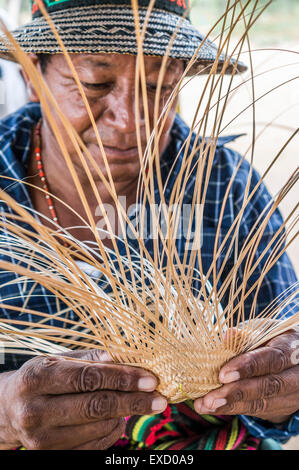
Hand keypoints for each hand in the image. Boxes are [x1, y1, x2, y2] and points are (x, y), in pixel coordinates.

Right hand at [0, 350, 166, 449]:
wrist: (9, 410)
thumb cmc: (41, 378)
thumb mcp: (56, 360)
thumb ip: (88, 359)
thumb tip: (119, 358)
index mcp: (37, 378)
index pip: (87, 378)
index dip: (122, 378)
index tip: (150, 379)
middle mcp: (36, 411)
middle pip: (95, 407)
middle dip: (133, 402)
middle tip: (159, 398)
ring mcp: (42, 439)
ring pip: (99, 427)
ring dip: (124, 415)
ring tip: (135, 402)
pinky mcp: (51, 455)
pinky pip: (94, 445)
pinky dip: (113, 430)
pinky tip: (117, 418)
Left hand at [194, 328, 298, 422]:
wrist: (293, 361)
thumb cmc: (272, 340)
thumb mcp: (263, 331)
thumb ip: (247, 335)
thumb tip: (228, 334)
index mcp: (292, 347)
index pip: (272, 359)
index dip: (248, 367)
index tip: (223, 374)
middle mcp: (297, 374)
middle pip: (269, 386)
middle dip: (237, 393)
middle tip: (211, 398)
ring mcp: (293, 394)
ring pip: (263, 403)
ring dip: (231, 405)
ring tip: (206, 405)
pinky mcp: (283, 408)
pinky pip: (257, 410)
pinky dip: (232, 409)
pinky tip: (213, 407)